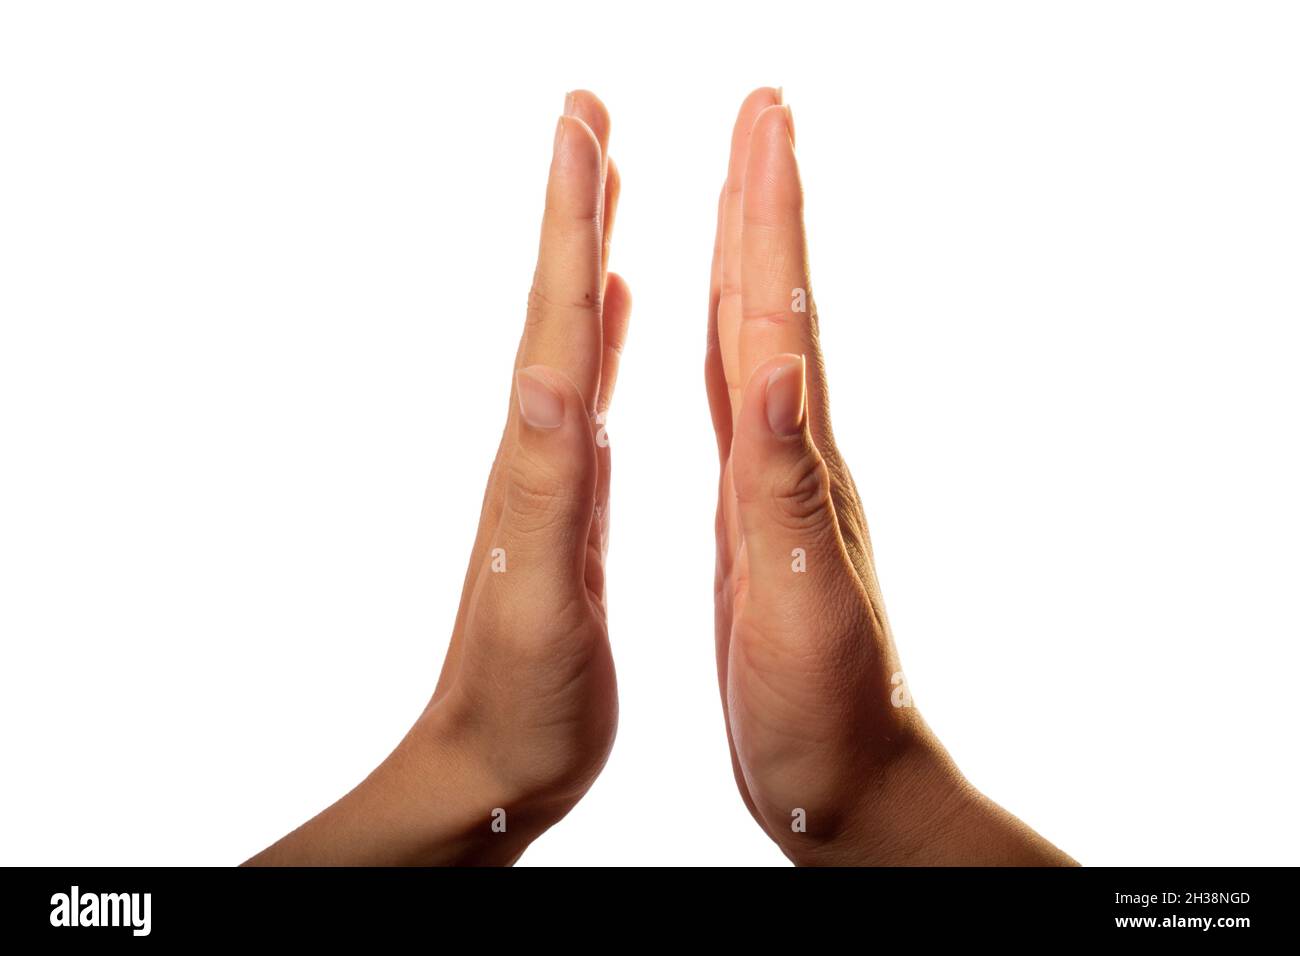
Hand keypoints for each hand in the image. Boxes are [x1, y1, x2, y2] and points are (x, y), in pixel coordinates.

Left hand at [247, 90, 628, 865]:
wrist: (489, 762)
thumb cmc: (522, 697)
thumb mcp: (538, 595)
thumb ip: (549, 487)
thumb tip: (552, 373)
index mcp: (538, 460)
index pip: (556, 320)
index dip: (571, 224)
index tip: (582, 128)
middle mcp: (538, 447)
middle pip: (558, 304)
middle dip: (573, 205)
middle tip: (587, 116)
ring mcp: (552, 468)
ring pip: (573, 335)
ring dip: (587, 255)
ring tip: (604, 188)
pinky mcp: (570, 499)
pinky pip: (591, 392)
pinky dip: (605, 338)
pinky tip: (617, 311)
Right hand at [705, 89, 1073, 864]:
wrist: (850, 778)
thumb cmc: (824, 704)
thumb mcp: (803, 595)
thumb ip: (787, 482)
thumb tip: (779, 362)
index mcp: (796, 463)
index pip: (780, 314)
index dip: (769, 215)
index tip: (764, 122)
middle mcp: (794, 454)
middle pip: (776, 302)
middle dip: (766, 201)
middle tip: (762, 114)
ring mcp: (778, 482)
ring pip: (759, 343)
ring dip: (750, 258)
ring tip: (741, 192)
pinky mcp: (755, 517)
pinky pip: (738, 406)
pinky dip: (724, 347)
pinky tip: (717, 336)